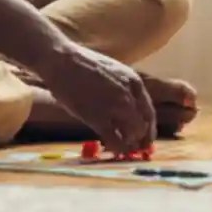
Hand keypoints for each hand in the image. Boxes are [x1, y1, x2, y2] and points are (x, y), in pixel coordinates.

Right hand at [38, 42, 155, 153]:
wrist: (62, 60)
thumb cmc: (82, 63)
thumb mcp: (113, 71)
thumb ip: (123, 89)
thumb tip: (127, 109)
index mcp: (134, 82)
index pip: (148, 112)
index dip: (149, 129)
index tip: (147, 139)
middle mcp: (128, 95)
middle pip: (142, 125)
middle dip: (140, 140)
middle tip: (136, 148)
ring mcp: (114, 107)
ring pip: (132, 134)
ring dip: (129, 145)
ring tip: (123, 149)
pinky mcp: (97, 118)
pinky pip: (114, 140)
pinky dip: (117, 149)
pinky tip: (113, 151)